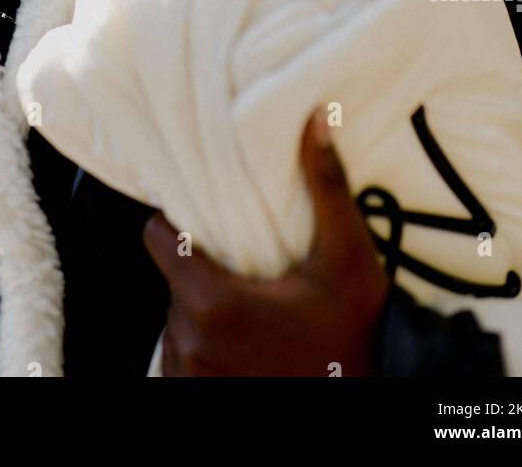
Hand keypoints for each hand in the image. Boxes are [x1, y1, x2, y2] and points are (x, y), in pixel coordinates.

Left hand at [142, 108, 390, 376]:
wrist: (363, 400)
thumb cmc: (352, 336)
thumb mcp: (347, 258)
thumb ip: (326, 186)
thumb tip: (315, 119)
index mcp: (214, 303)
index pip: (158, 239)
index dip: (177, 222)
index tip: (208, 221)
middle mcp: (190, 342)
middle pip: (173, 277)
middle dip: (203, 267)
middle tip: (245, 266)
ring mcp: (189, 375)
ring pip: (177, 317)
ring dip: (204, 309)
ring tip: (252, 307)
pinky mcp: (194, 395)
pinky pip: (182, 355)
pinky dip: (206, 345)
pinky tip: (246, 342)